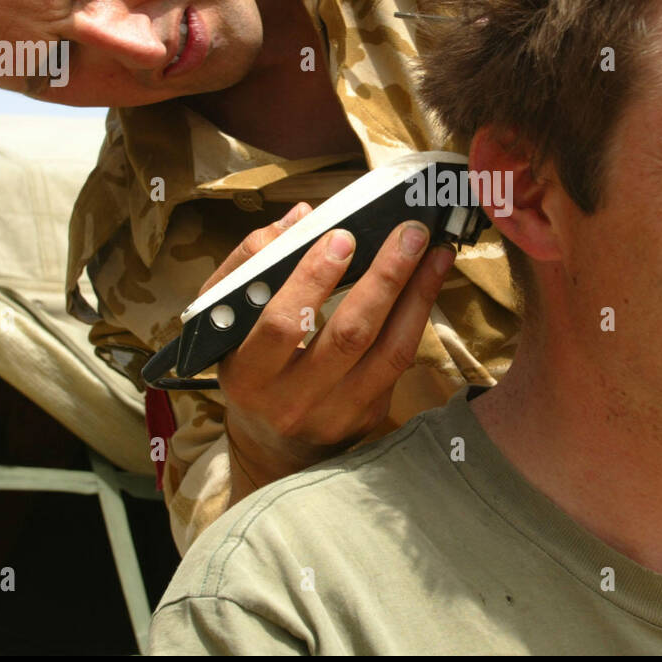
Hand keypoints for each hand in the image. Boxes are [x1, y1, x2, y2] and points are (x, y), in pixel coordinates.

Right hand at [200, 202, 455, 461]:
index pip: (282, 325)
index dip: (313, 280)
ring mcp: (337, 414)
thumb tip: (300, 217)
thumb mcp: (226, 317)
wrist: (272, 444)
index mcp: (249, 374)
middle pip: (348, 336)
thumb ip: (250, 263)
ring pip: (388, 351)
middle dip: (384, 278)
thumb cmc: (249, 364)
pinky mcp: (369, 415)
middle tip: (410, 233)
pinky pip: (400, 361)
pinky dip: (418, 315)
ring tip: (436, 251)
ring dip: (417, 295)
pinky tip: (430, 281)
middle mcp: (293, 401)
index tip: (342, 237)